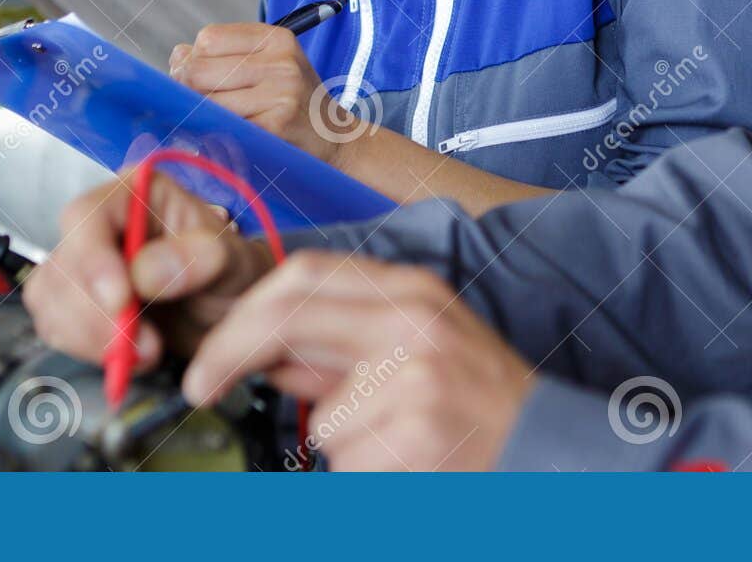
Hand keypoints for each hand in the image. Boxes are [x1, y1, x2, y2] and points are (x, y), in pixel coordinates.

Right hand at [23, 172, 274, 370]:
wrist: (229, 313)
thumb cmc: (231, 274)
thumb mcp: (232, 262)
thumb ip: (199, 258)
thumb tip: (147, 272)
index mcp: (136, 193)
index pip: (88, 215)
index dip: (93, 258)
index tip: (119, 299)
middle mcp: (100, 224)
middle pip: (63, 264)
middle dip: (98, 314)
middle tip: (148, 346)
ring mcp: (83, 265)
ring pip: (52, 301)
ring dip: (92, 338)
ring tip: (148, 352)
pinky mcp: (74, 303)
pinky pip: (55, 328)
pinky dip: (86, 350)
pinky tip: (127, 356)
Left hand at [170, 23, 348, 166]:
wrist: (335, 139)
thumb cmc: (293, 101)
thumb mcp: (269, 65)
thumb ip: (223, 56)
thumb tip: (177, 57)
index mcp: (277, 38)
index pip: (208, 38)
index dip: (192, 59)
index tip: (197, 79)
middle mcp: (281, 61)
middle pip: (200, 69)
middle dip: (187, 89)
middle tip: (196, 104)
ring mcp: (281, 93)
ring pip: (206, 101)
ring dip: (200, 115)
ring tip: (214, 120)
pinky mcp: (275, 126)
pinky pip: (222, 126)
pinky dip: (214, 133)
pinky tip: (226, 135)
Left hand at [181, 251, 535, 470]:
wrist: (550, 449)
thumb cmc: (477, 399)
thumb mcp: (416, 346)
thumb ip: (342, 346)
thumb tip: (267, 355)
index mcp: (410, 290)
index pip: (302, 275)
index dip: (242, 315)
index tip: (210, 356)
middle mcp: (413, 321)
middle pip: (287, 317)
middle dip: (229, 354)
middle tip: (201, 389)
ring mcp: (416, 377)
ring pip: (320, 418)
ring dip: (338, 443)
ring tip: (397, 442)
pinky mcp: (417, 433)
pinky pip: (348, 463)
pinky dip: (365, 476)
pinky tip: (410, 465)